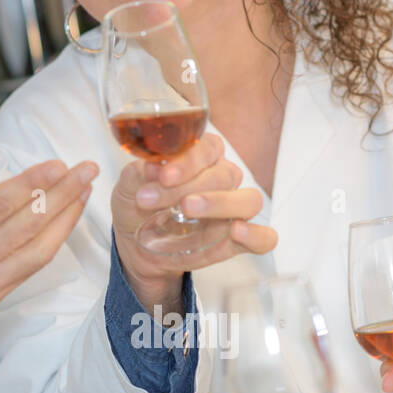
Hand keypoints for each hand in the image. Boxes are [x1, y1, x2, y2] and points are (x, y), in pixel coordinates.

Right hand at [0, 149, 96, 359]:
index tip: (57, 164)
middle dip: (62, 194)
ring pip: (37, 251)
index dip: (31, 184)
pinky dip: (53, 243)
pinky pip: (30, 268)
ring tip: (85, 191)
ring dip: (66, 219)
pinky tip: (64, 222)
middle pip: (27, 226)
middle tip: (86, 169)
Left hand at [111, 132, 277, 312]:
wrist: (135, 243)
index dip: (188, 160)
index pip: (208, 148)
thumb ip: (138, 174)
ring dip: (221, 204)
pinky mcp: (236, 240)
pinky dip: (258, 235)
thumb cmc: (136, 205)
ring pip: (248, 200)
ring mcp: (232, 210)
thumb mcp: (127, 187)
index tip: (163, 175)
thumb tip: (152, 166)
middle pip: (225, 174)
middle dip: (193, 186)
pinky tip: (237, 232)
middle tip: (165, 198)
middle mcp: (221, 179)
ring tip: (188, 210)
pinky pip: (265, 237)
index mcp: (199, 158)